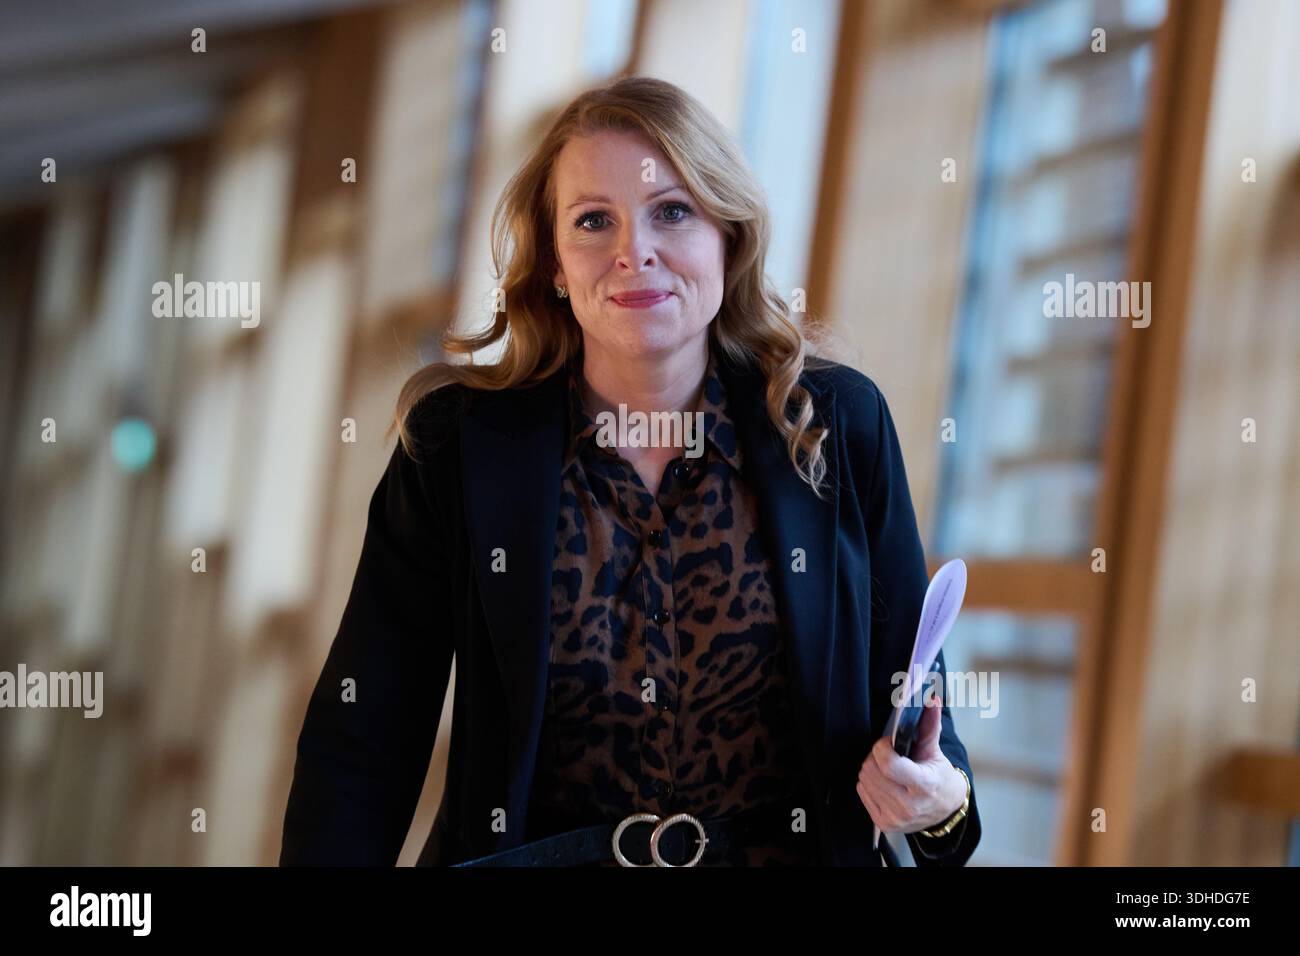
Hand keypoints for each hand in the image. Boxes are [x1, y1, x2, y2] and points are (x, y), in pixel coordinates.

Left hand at [857, 694, 965, 833]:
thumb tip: (931, 700)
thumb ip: (930, 724)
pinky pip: (862, 791)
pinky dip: (869, 782)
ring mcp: (895, 817)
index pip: (888, 764)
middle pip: (872, 770)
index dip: (882, 748)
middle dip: (876, 756)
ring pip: (865, 779)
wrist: (944, 810)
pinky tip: (884, 781)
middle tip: (889, 754)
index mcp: (924, 786)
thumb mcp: (936, 752)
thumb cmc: (939, 778)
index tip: (888, 743)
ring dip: (871, 768)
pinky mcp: (884, 823)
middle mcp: (908, 805)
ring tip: (887, 768)